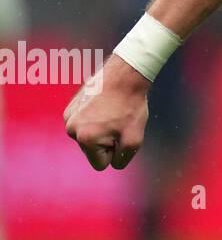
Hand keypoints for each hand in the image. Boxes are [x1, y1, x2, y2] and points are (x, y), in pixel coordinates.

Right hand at [64, 53, 151, 169]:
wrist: (125, 75)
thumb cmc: (131, 106)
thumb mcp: (135, 138)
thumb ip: (123, 158)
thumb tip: (113, 164)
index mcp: (85, 139)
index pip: (100, 164)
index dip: (115, 151)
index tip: (121, 134)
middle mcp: (71, 129)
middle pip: (93, 150)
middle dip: (107, 140)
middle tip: (118, 121)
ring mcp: (68, 117)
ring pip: (88, 137)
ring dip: (101, 129)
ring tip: (112, 112)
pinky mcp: (70, 108)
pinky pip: (84, 124)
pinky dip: (94, 118)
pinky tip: (104, 105)